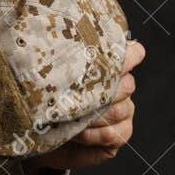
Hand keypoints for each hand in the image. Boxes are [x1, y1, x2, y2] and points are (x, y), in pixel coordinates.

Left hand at [34, 38, 144, 169]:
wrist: (42, 135)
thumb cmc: (47, 100)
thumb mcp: (52, 76)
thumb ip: (65, 59)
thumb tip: (64, 39)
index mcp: (109, 68)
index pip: (132, 54)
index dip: (128, 55)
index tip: (109, 57)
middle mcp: (121, 88)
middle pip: (127, 85)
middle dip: (100, 92)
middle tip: (73, 96)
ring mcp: (124, 111)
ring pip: (119, 110)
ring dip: (92, 116)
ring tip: (68, 118)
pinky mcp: (121, 134)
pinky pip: (114, 134)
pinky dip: (93, 134)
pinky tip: (77, 133)